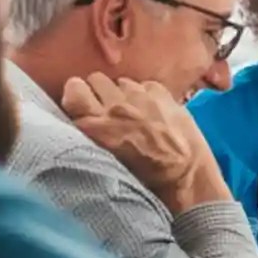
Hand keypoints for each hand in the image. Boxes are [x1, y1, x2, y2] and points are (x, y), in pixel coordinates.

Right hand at [61, 73, 227, 213]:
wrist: (184, 177)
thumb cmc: (142, 177)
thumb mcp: (103, 158)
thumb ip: (90, 133)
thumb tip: (84, 118)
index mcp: (94, 126)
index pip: (73, 89)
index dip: (79, 93)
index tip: (84, 102)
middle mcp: (114, 107)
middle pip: (97, 80)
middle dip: (101, 92)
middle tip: (111, 108)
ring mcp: (140, 98)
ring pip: (122, 81)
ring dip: (125, 93)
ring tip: (134, 111)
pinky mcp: (163, 94)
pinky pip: (146, 84)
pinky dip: (148, 94)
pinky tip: (154, 110)